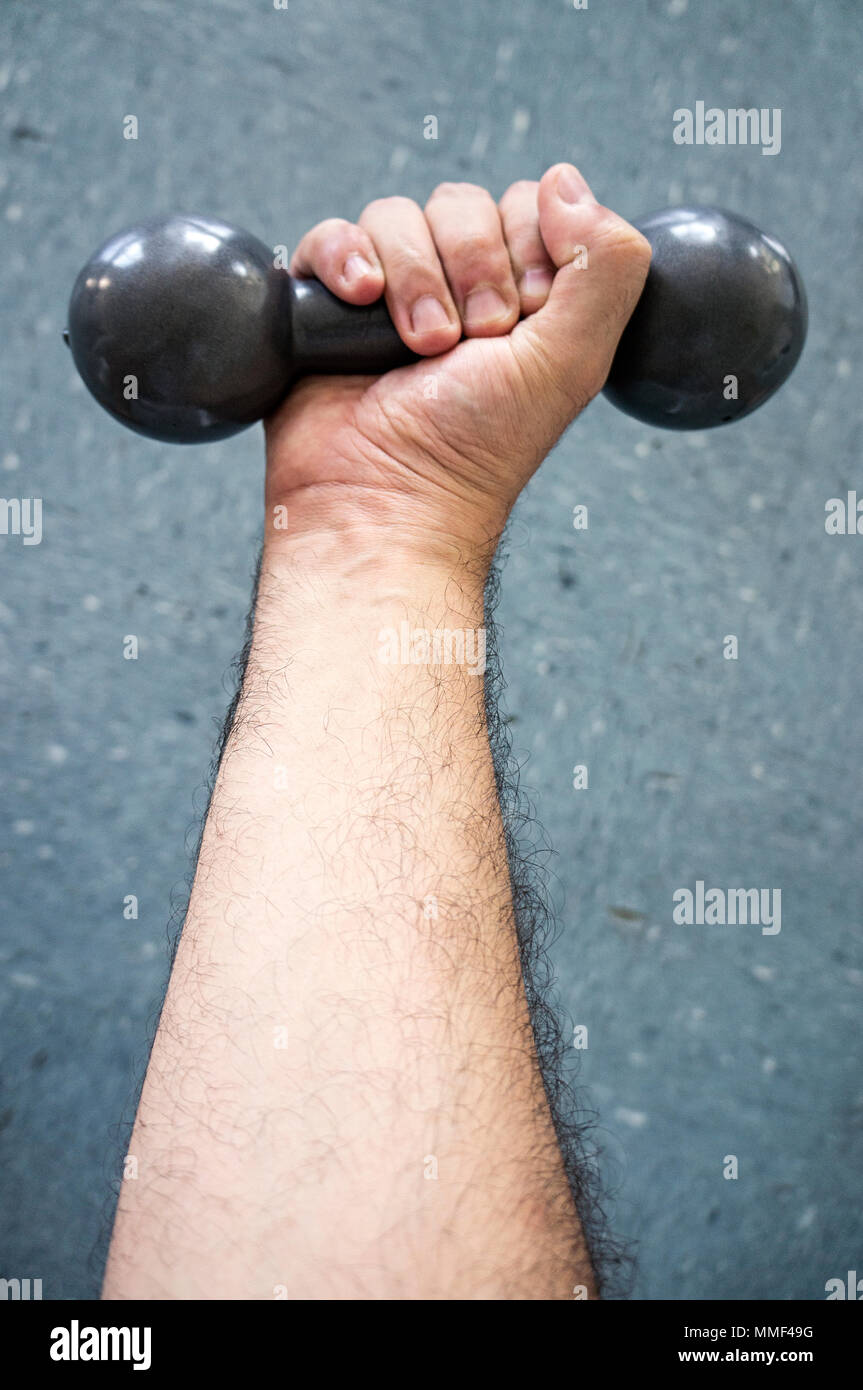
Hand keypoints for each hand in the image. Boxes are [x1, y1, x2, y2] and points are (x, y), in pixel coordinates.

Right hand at [264, 163, 649, 569]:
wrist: (384, 503)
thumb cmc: (479, 447)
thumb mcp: (571, 360)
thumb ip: (602, 264)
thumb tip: (564, 178)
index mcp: (525, 301)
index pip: (531, 205)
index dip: (528, 249)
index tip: (522, 321)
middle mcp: (459, 291)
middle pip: (463, 202)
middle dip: (469, 267)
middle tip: (466, 343)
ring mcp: (391, 297)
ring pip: (397, 214)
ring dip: (412, 278)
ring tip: (416, 349)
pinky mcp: (328, 307)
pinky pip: (332, 236)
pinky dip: (346, 258)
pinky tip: (358, 299)